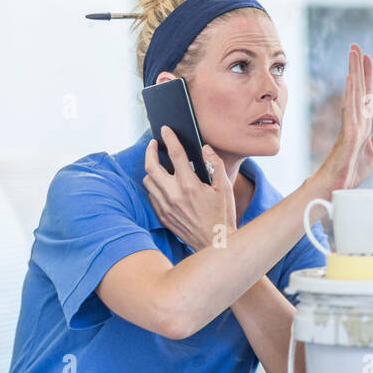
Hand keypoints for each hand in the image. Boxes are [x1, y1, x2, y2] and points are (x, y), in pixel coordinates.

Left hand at [142, 125, 236, 250]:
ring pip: (148, 181)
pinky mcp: (163, 216)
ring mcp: (165, 207)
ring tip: (159, 163)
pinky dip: (154, 185)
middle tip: (154, 143)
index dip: (169, 138)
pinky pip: (151, 195)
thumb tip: (205, 148)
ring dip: (151, 169)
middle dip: (150, 151)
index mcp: (190, 185)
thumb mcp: (225, 187)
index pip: (176, 154)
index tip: (165, 129)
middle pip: (151, 167)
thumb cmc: (222, 214)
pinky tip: (164, 183)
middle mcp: (173, 195)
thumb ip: (215, 164)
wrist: (215, 243)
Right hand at [313, 44, 372, 195]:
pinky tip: (352, 80)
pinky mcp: (348, 138)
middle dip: (358, 67)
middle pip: (358, 90)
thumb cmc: (349, 174)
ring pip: (354, 96)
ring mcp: (350, 128)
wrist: (335, 192)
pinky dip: (352, 95)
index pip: (364, 95)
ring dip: (354, 73)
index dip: (366, 76)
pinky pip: (351, 113)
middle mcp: (354, 122)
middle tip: (355, 46)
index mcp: (360, 125)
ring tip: (353, 54)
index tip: (366, 58)